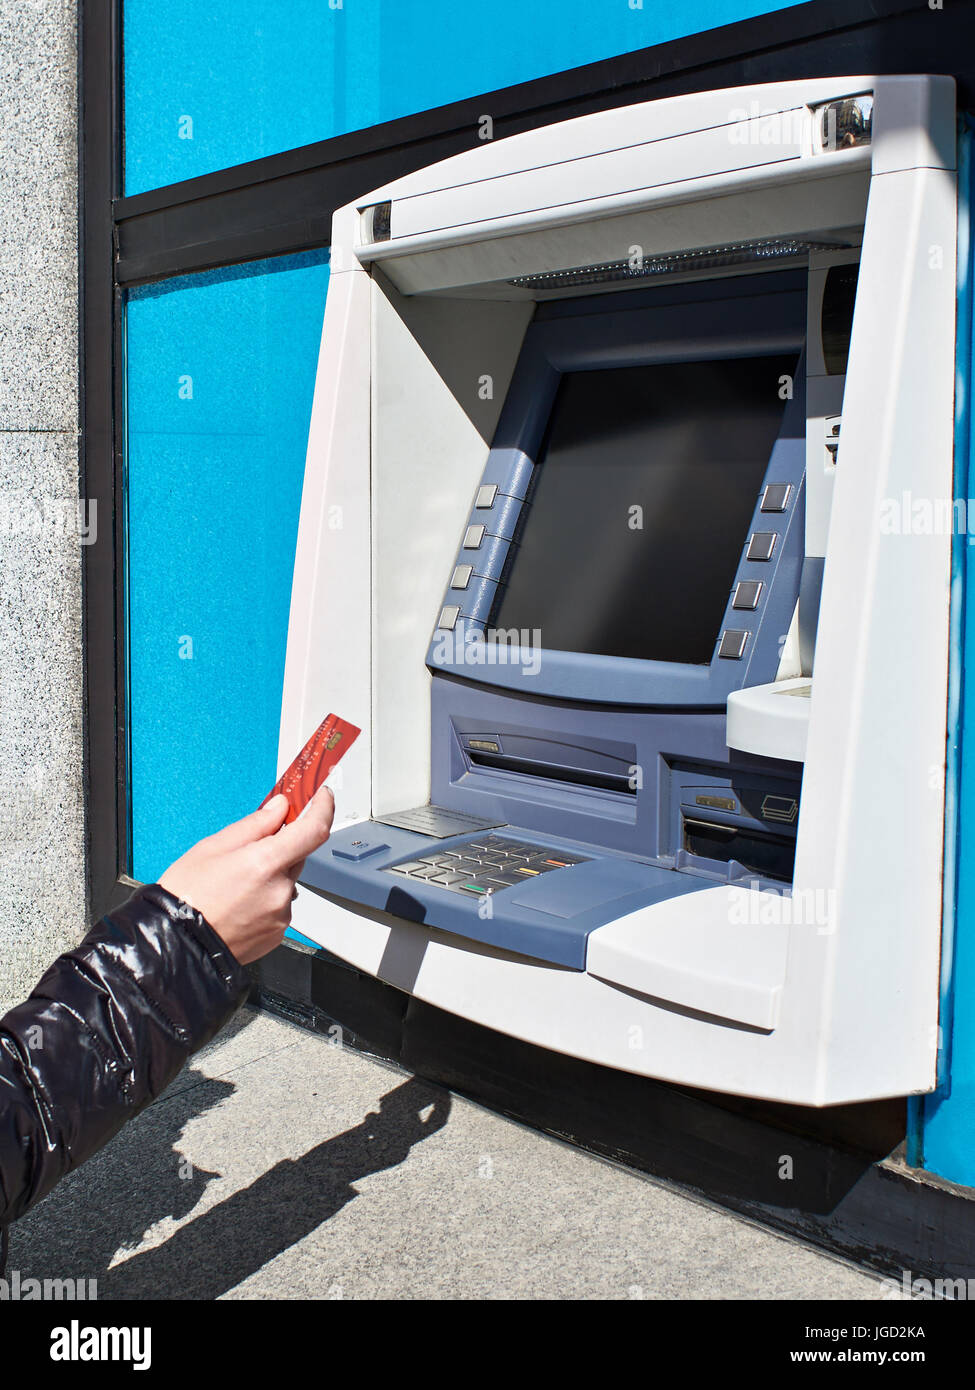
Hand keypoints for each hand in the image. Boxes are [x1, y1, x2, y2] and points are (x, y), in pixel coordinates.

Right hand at [159, 786, 334, 964]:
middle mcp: (280, 890)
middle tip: (250, 851)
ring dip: (272, 876)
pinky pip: (280, 906)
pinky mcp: (277, 933)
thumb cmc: (186, 897)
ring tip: (235, 885)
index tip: (322, 797)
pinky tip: (239, 903)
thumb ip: (254, 825)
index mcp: (265, 863)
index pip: (313, 830)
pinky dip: (267, 899)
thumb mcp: (213, 847)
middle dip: (281, 848)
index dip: (322, 809)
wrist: (177, 946)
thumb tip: (279, 808)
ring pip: (287, 883)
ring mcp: (281, 915)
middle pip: (297, 856)